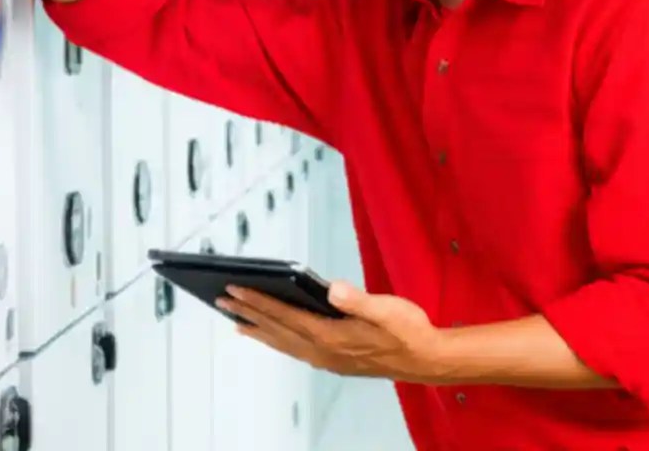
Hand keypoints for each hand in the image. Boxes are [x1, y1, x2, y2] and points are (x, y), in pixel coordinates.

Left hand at [216, 282, 448, 383]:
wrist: (426, 359)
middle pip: (277, 330)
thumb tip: (331, 288)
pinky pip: (295, 349)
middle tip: (222, 299)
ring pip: (283, 342)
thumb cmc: (409, 331)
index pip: (285, 315)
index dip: (258, 301)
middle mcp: (323, 351)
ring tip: (237, 320)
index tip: (235, 289)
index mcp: (331, 336)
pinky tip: (273, 335)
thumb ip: (358, 300)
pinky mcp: (334, 361)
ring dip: (258, 329)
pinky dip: (277, 340)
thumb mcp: (388, 309)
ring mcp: (327, 358)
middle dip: (249, 312)